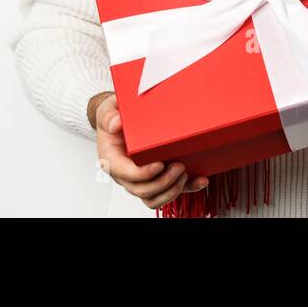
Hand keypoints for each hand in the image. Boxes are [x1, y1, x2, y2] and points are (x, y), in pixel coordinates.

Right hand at [89, 92, 208, 208]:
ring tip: (185, 173)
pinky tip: (200, 180)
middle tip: (179, 166)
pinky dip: (186, 189)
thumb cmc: (114, 117)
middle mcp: (125, 174)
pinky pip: (169, 192)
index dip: (143, 174)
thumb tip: (115, 123)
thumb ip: (109, 116)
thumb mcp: (107, 110)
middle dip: (163, 182)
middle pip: (142, 190)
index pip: (126, 175)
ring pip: (154, 198)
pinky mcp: (155, 178)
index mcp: (112, 160)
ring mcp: (140, 179)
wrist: (119, 119)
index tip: (160, 164)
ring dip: (172, 190)